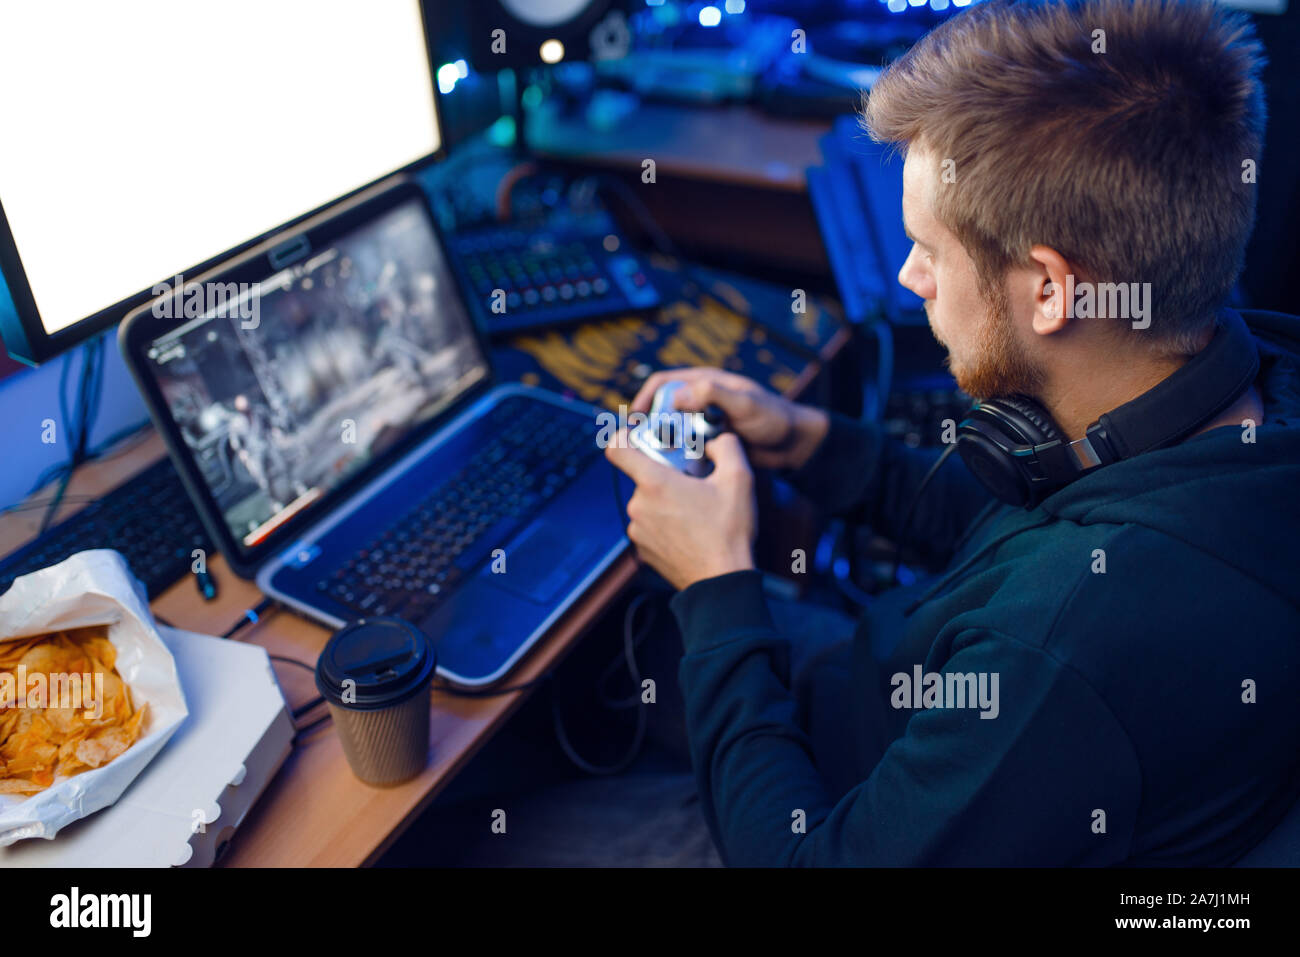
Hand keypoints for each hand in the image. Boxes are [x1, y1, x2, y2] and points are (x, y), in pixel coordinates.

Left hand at [606, 431, 756, 590]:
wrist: (720, 582)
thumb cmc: (727, 533)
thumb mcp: (739, 479)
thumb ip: (726, 447)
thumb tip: (715, 442)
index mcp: (655, 483)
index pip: (617, 448)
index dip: (624, 437)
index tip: (637, 436)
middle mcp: (639, 505)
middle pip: (642, 476)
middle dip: (665, 474)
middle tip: (692, 482)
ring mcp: (638, 530)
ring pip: (647, 502)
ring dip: (666, 501)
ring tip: (694, 510)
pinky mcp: (642, 549)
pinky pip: (649, 525)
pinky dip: (665, 523)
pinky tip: (689, 529)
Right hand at [631, 367, 828, 469]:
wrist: (795, 445)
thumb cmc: (774, 417)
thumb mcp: (745, 402)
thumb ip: (713, 394)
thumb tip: (678, 398)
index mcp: (705, 383)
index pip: (664, 384)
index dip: (644, 398)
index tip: (634, 419)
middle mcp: (701, 403)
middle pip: (663, 411)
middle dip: (653, 428)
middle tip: (649, 447)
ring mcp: (704, 425)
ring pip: (673, 434)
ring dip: (666, 447)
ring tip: (665, 462)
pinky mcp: (709, 445)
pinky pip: (687, 452)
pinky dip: (681, 460)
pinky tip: (681, 472)